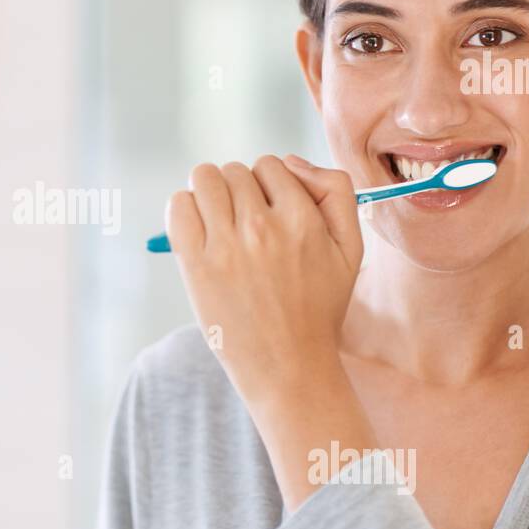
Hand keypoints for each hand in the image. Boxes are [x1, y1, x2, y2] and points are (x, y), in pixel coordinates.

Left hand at [164, 154, 363, 414]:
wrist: (288, 366)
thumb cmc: (318, 308)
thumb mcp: (350, 248)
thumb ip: (335, 191)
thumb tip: (289, 162)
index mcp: (303, 219)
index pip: (271, 165)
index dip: (269, 185)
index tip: (270, 213)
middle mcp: (263, 227)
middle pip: (235, 171)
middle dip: (239, 191)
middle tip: (245, 226)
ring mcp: (226, 245)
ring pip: (204, 180)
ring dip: (209, 194)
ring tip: (219, 224)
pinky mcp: (196, 265)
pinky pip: (178, 207)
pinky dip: (184, 209)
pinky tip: (198, 231)